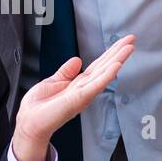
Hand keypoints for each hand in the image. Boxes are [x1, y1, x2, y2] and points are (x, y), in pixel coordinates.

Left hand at [11, 35, 135, 160]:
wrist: (30, 121)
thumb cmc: (39, 106)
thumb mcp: (53, 82)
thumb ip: (66, 72)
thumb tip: (77, 60)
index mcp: (79, 84)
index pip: (98, 65)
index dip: (110, 53)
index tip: (121, 42)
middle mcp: (85, 88)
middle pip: (105, 67)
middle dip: (119, 53)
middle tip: (132, 39)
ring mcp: (84, 94)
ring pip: (104, 74)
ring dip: (118, 60)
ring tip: (130, 48)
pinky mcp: (79, 99)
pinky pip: (96, 85)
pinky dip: (107, 75)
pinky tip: (117, 65)